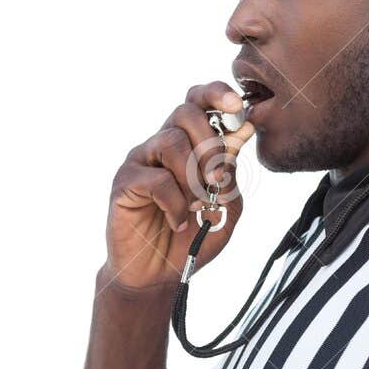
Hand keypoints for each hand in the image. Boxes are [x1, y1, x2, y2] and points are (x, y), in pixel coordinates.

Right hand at [105, 82, 255, 288]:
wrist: (159, 274)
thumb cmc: (192, 237)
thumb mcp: (226, 204)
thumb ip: (232, 169)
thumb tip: (244, 128)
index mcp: (189, 144)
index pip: (198, 101)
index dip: (218, 95)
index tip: (239, 108)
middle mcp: (163, 145)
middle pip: (186, 112)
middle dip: (210, 143)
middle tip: (218, 178)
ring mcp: (142, 161)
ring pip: (171, 142)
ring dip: (193, 177)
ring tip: (196, 205)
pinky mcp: (125, 182)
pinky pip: (157, 179)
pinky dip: (175, 203)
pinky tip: (177, 222)